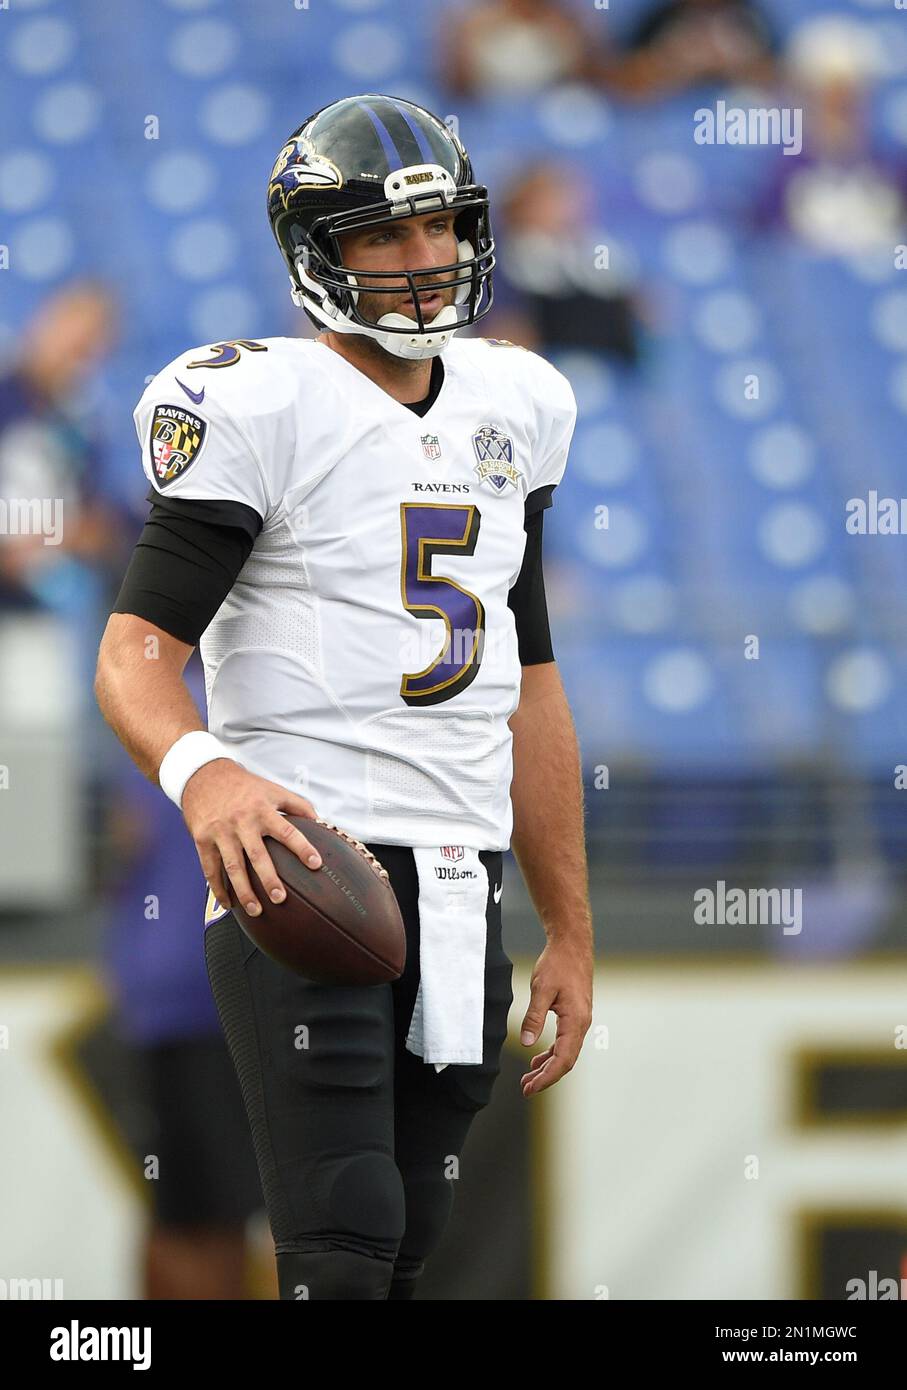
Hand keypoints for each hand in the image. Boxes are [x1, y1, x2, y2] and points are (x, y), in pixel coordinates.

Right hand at [181, 759, 321, 917]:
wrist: (203, 776)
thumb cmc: (244, 786)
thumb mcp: (273, 789)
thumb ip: (298, 805)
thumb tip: (322, 823)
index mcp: (262, 809)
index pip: (287, 831)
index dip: (302, 847)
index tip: (316, 863)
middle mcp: (241, 822)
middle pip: (257, 854)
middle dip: (268, 878)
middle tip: (280, 898)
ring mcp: (220, 832)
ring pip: (233, 867)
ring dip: (244, 891)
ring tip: (256, 910)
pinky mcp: (202, 839)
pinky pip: (210, 869)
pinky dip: (218, 888)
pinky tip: (227, 904)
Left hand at [518, 938, 592, 1096]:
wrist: (572, 945)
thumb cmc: (558, 964)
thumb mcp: (541, 989)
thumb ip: (534, 1017)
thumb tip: (526, 1043)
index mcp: (575, 1021)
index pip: (563, 1059)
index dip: (546, 1077)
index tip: (530, 1088)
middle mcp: (581, 1024)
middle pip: (565, 1061)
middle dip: (546, 1077)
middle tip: (525, 1089)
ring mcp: (579, 1020)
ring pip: (566, 1053)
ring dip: (547, 1067)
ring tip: (528, 1078)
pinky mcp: (574, 1015)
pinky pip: (565, 1042)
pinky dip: (551, 1053)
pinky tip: (537, 1058)